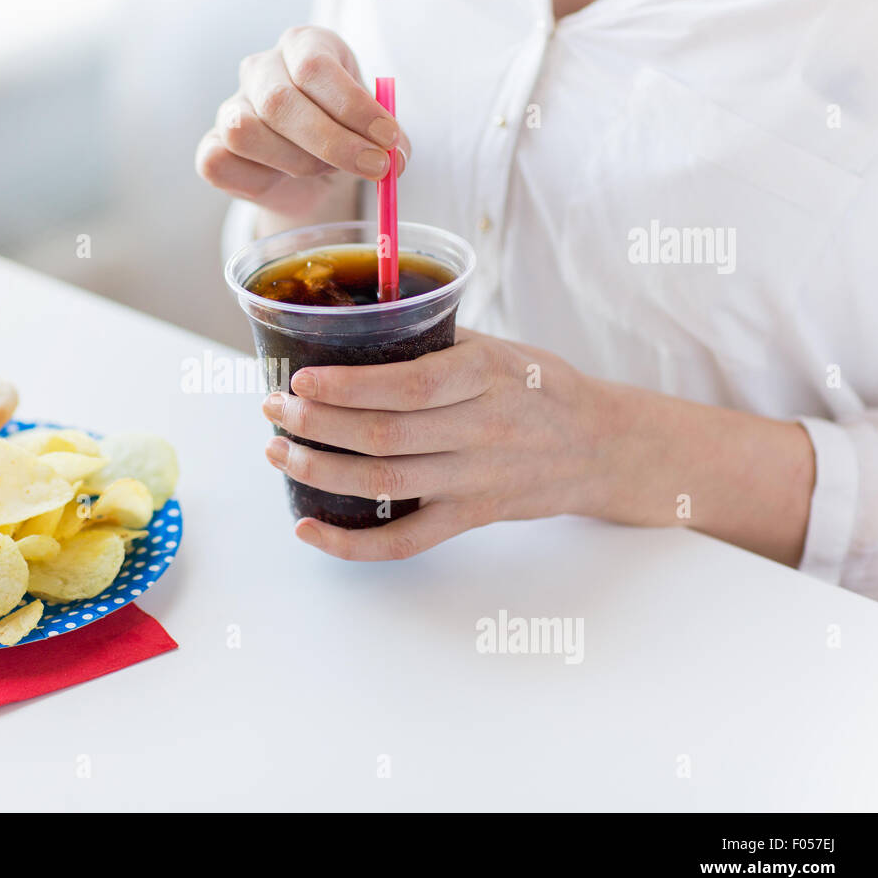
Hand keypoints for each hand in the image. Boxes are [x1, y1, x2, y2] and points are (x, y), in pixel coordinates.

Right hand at [195, 25, 409, 218]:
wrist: (309, 171)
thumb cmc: (344, 134)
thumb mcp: (373, 129)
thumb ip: (388, 142)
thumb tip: (394, 160)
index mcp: (304, 45)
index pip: (316, 67)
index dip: (353, 107)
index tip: (387, 140)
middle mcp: (262, 68)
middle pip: (280, 101)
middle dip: (332, 143)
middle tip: (371, 168)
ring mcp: (230, 105)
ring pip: (244, 132)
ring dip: (293, 161)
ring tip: (323, 170)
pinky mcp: (211, 145)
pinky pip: (219, 161)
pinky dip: (256, 180)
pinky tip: (282, 181)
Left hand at [261, 329, 604, 559]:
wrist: (602, 446)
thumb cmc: (540, 387)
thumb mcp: (498, 347)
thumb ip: (434, 345)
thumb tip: (351, 334)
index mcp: (487, 376)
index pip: (408, 386)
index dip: (347, 387)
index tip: (301, 380)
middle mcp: (483, 429)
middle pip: (384, 436)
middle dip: (316, 425)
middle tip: (274, 410)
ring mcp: (476, 480)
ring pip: (385, 485)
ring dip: (318, 471)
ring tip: (278, 452)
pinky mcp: (471, 518)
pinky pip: (406, 541)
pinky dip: (351, 543)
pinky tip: (308, 529)